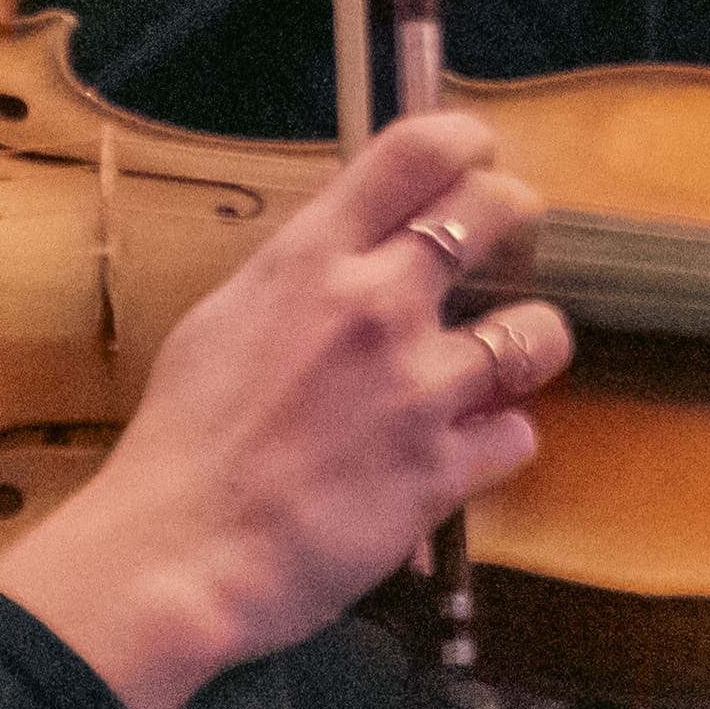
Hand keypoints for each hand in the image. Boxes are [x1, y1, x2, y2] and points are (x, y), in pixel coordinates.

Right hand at [0, 112, 558, 708]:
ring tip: (496, 370)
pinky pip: (518, 435)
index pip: (416, 152)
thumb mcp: (224, 328)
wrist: (168, 563)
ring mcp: (417, 386)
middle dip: (517, 221)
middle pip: (499, 209)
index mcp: (307, 264)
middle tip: (509, 245)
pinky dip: (496, 446)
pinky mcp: (444, 466)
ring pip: (541, 331)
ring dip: (527, 349)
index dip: (466, 146)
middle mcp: (373, 307)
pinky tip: (458, 457)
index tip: (476, 161)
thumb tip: (357, 251)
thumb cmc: (182, 449)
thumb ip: (302, 283)